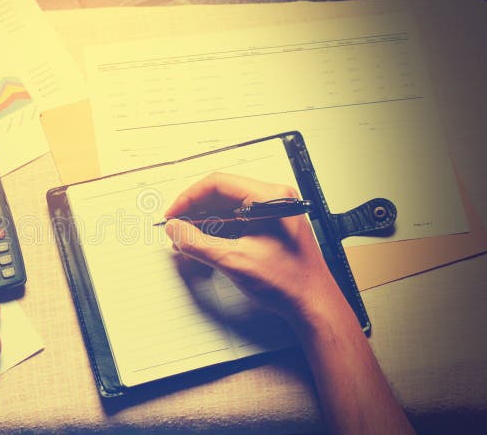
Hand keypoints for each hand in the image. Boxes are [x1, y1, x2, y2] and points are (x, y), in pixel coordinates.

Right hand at [164, 172, 341, 323]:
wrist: (313, 304)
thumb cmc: (289, 282)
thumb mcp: (234, 260)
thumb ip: (198, 242)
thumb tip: (176, 229)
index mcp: (269, 197)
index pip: (218, 183)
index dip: (189, 198)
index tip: (174, 215)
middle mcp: (274, 199)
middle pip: (222, 194)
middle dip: (195, 212)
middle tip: (177, 228)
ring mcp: (274, 212)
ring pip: (229, 208)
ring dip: (206, 223)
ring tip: (188, 240)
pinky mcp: (272, 226)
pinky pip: (239, 220)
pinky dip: (219, 231)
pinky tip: (206, 245)